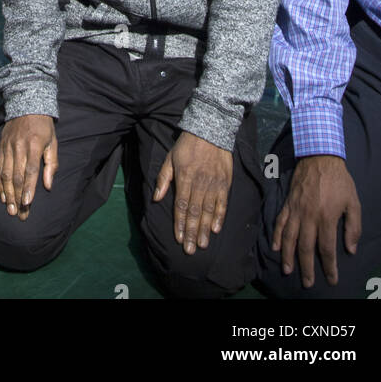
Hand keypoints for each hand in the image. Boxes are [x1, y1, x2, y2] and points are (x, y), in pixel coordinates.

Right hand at [0, 114, 57, 219]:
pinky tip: (3, 196)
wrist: (26, 105)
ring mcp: (8, 147)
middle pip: (17, 176)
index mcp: (34, 145)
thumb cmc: (44, 127)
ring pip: (5, 174)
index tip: (28, 204)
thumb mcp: (53, 143)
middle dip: (18, 197)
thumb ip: (51, 165)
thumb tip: (48, 186)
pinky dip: (0, 184)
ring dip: (7, 194)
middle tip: (19, 214)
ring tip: (10, 209)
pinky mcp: (1, 147)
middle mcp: (19, 147)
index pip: (30, 170)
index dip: (29, 188)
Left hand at [154, 130, 232, 253]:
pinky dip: (220, 216)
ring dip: (205, 229)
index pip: (181, 205)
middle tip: (191, 250)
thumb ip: (164, 178)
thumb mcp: (170, 158)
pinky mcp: (224, 182)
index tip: (179, 239)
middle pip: (195, 212)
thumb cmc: (187, 146)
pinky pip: (222, 202)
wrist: (210, 130)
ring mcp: (213, 183)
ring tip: (203, 244)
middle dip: (192, 232)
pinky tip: (216, 229)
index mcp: (184, 177)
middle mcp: (199, 182)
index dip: (180, 223)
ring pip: (209, 210)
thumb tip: (156, 198)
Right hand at [272, 155, 360, 287]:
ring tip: (287, 270)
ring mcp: (296, 210)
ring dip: (288, 256)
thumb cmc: (340, 181)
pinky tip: (275, 247)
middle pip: (306, 247)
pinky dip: (276, 236)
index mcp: (326, 217)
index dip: (329, 266)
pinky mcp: (288, 203)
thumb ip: (353, 227)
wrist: (319, 157)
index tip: (331, 279)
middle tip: (307, 283)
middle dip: (306, 267)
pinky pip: (280, 222)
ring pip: (289, 237)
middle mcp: (309, 216)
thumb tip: (350, 249)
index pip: (327, 248)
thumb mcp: (353, 203)